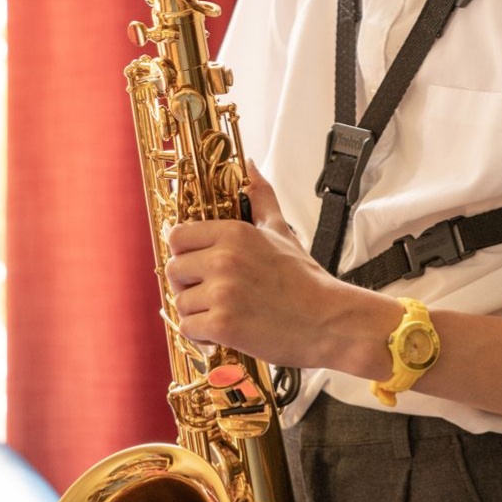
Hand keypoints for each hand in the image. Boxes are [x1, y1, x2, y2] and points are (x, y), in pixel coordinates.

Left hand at [164, 167, 347, 367]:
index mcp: (234, 232)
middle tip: (214, 292)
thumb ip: (261, 197)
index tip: (200, 264)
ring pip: (179, 302)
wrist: (327, 319)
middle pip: (173, 269)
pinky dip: (203, 334)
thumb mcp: (281, 230)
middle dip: (189, 283)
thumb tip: (250, 167)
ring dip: (198, 312)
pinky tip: (226, 330)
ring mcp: (222, 292)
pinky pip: (188, 329)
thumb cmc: (304, 279)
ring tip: (227, 311)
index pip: (178, 236)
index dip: (186, 252)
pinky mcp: (222, 325)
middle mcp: (224, 259)